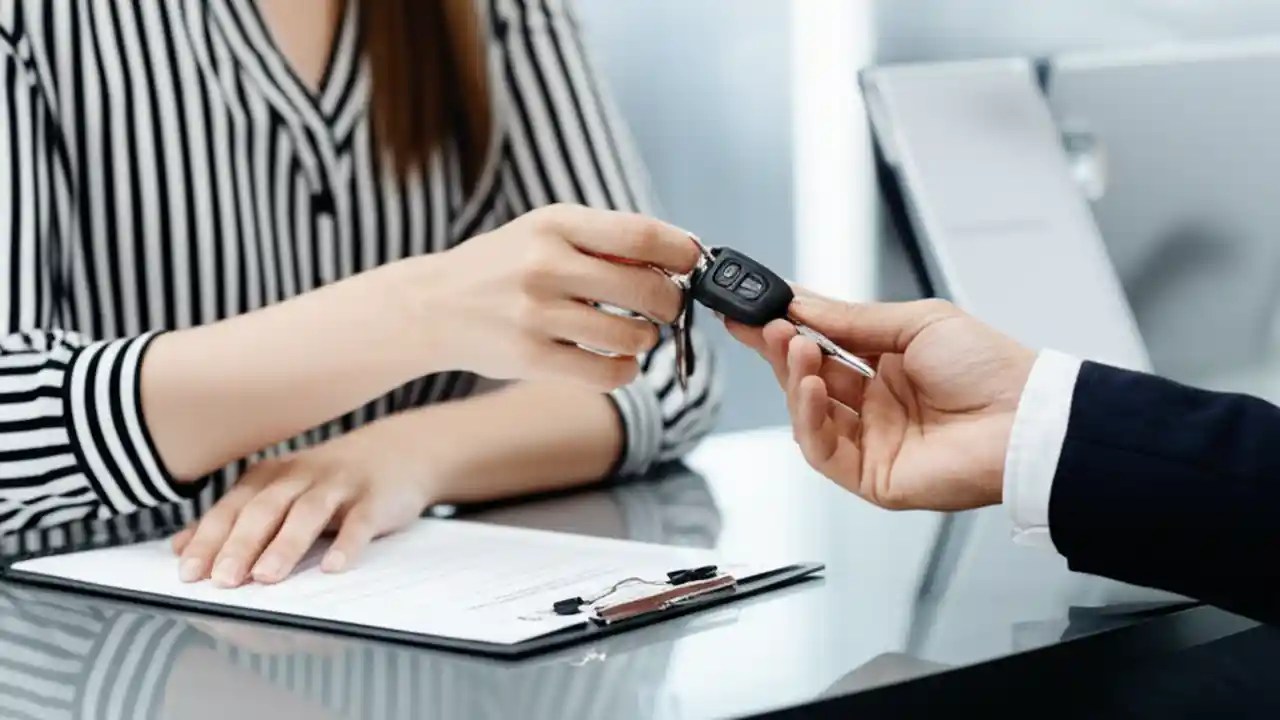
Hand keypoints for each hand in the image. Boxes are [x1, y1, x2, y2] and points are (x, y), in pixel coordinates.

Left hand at [172, 414, 435, 586]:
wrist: (399, 451)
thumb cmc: (330, 480)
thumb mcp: (280, 491)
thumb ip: (234, 517)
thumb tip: (179, 547)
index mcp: (271, 477)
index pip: (232, 508)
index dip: (209, 539)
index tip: (188, 572)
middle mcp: (301, 476)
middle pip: (265, 509)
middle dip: (241, 545)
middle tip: (223, 581)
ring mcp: (340, 485)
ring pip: (308, 513)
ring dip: (285, 545)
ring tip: (267, 578)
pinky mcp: (375, 498)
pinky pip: (360, 521)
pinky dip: (347, 543)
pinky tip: (334, 567)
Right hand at [411, 203, 699, 390]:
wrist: (431, 306)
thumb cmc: (502, 267)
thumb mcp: (544, 234)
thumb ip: (604, 242)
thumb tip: (679, 256)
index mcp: (555, 224)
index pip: (641, 234)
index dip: (682, 251)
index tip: (695, 263)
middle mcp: (545, 265)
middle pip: (646, 288)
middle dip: (671, 302)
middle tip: (668, 306)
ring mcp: (536, 314)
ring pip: (631, 336)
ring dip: (646, 339)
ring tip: (634, 334)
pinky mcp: (530, 358)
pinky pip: (606, 373)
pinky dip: (625, 370)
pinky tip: (617, 361)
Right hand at [726, 295, 1035, 510]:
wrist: (1027, 420)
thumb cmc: (991, 370)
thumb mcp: (916, 322)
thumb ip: (852, 318)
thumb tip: (802, 303)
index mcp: (889, 369)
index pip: (823, 348)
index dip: (787, 331)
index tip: (754, 311)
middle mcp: (876, 407)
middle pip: (808, 380)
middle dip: (782, 350)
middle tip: (766, 325)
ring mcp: (872, 443)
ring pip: (808, 415)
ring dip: (792, 377)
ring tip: (791, 346)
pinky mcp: (870, 477)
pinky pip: (822, 450)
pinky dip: (806, 417)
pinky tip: (807, 386)